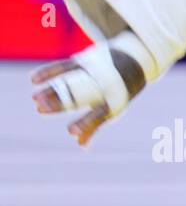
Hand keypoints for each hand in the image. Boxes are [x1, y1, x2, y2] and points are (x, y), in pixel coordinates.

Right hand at [30, 45, 144, 146]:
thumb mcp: (112, 108)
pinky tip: (33, 79)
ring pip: (69, 81)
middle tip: (40, 110)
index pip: (99, 116)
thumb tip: (81, 146)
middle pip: (79, 97)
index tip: (71, 133)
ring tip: (34, 99)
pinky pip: (64, 66)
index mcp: (113, 102)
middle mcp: (104, 86)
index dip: (86, 125)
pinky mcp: (85, 59)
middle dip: (60, 103)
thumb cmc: (118, 92)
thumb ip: (95, 125)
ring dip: (50, 89)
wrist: (134, 60)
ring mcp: (93, 72)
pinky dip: (48, 71)